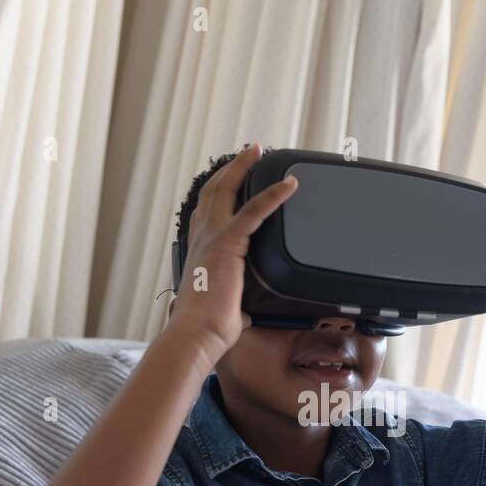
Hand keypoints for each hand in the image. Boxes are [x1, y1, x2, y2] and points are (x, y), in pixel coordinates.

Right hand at [167, 142, 298, 357]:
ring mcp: (212, 238)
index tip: (227, 180)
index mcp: (199, 253)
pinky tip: (289, 185)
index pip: (206, 214)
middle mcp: (201, 239)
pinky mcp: (228, 244)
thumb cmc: (206, 329)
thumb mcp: (224, 313)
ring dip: (242, 167)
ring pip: (225, 190)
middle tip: (246, 153)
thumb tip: (242, 317)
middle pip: (212, 192)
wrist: (196, 334)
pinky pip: (253, 211)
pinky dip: (273, 195)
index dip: (216, 193)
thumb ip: (234, 307)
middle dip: (229, 170)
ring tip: (257, 150)